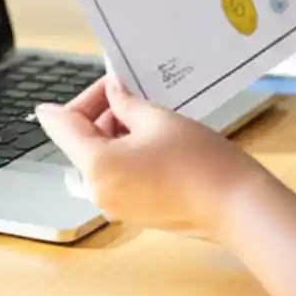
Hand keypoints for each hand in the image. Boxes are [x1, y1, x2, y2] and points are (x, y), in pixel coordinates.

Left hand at [35, 76, 269, 239]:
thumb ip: (125, 102)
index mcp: (97, 166)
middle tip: (129, 91)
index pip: (61, 125)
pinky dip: (124, 152)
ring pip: (97, 158)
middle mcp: (97, 190)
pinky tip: (151, 136)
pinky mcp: (131, 211)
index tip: (98, 84)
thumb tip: (112, 91)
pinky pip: (114, 174)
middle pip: (79, 142)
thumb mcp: (158, 119)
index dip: (79, 98)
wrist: (235, 205)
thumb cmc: (201, 162)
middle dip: (100, 114)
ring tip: (145, 113)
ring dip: (114, 132)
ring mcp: (113, 204)